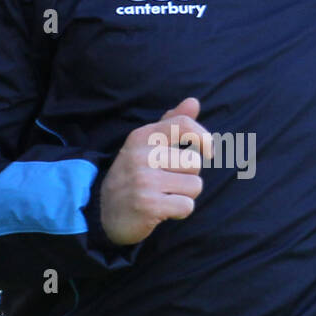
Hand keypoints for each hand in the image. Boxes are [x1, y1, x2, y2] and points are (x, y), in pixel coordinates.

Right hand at [99, 97, 212, 245]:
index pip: (183, 124)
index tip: (209, 152)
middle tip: (168, 184)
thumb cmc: (135, 177)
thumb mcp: (146, 147)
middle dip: (189, 176)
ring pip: (194, 185)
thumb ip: (171, 123)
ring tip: (164, 196)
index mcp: (141, 137)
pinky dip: (179, 212)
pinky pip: (187, 206)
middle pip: (195, 161)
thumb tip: (194, 101)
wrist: (106, 215)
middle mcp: (140, 156)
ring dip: (185, 195)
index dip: (204, 137)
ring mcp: (143, 180)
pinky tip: (162, 211)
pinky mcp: (148, 205)